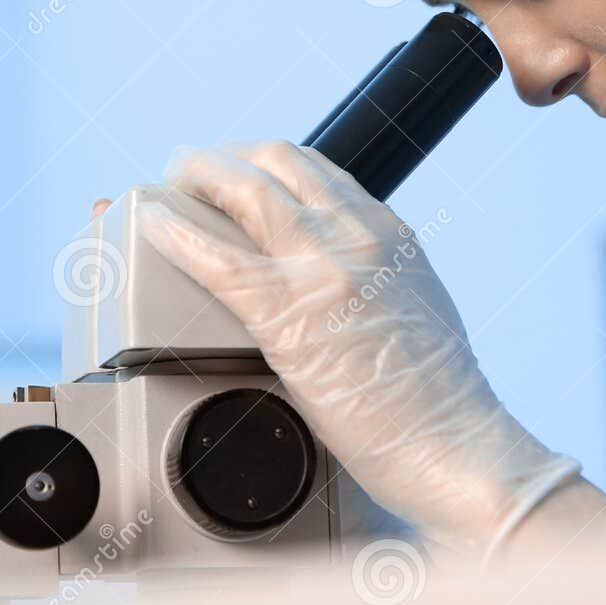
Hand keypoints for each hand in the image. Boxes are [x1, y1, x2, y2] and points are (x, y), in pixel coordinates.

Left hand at [132, 140, 582, 561]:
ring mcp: (322, 267)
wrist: (455, 446)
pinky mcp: (289, 314)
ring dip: (191, 177)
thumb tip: (331, 287)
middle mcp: (356, 233)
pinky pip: (215, 257)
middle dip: (221, 158)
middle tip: (187, 175)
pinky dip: (173, 232)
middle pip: (273, 159)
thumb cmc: (436, 404)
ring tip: (160, 191)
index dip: (260, 162)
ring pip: (242, 188)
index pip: (314, 169)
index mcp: (388, 233)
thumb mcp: (411, 312)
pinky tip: (150, 225)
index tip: (234, 172)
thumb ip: (372, 282)